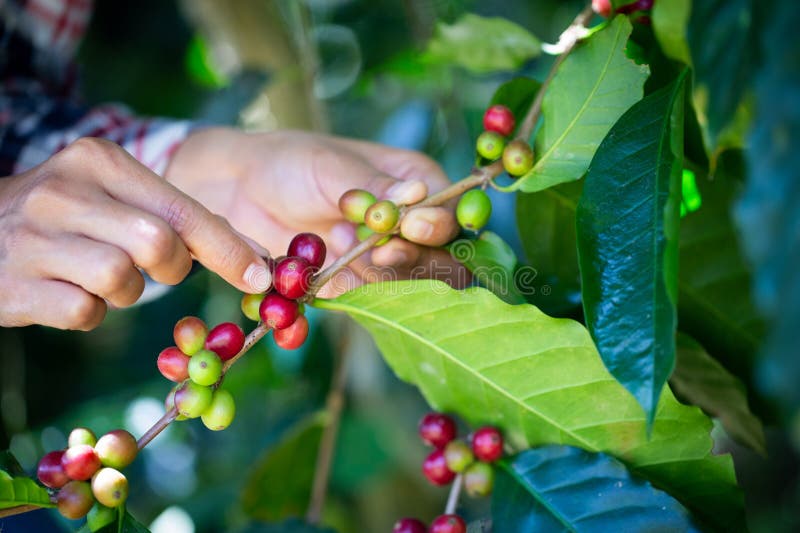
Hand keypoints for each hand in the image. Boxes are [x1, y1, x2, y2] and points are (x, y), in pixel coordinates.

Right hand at [0, 138, 270, 329]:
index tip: (261, 274)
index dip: (227, 247)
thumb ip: (177, 219)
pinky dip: (88, 312)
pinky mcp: (17, 285)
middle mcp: (65, 191)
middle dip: (172, 267)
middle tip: (156, 268)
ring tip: (97, 276)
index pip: (181, 208)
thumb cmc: (61, 218)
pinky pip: (85, 313)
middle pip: (159, 244)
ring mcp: (35, 237)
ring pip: (122, 280)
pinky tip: (66, 291)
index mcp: (100, 161)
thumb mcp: (112, 197)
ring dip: (124, 292)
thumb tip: (255, 256)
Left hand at [166, 129, 465, 295]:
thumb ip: (374, 186)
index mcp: (416, 184)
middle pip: (440, 259)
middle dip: (416, 261)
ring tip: (351, 263)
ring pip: (410, 288)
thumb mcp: (331, 167)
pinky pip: (369, 303)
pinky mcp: (356, 286)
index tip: (410, 226)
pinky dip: (355, 302)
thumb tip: (419, 193)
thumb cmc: (291, 163)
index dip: (437, 226)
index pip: (448, 213)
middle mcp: (408, 226)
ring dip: (387, 283)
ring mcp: (384, 259)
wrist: (240, 192)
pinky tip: (330, 286)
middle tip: (382, 254)